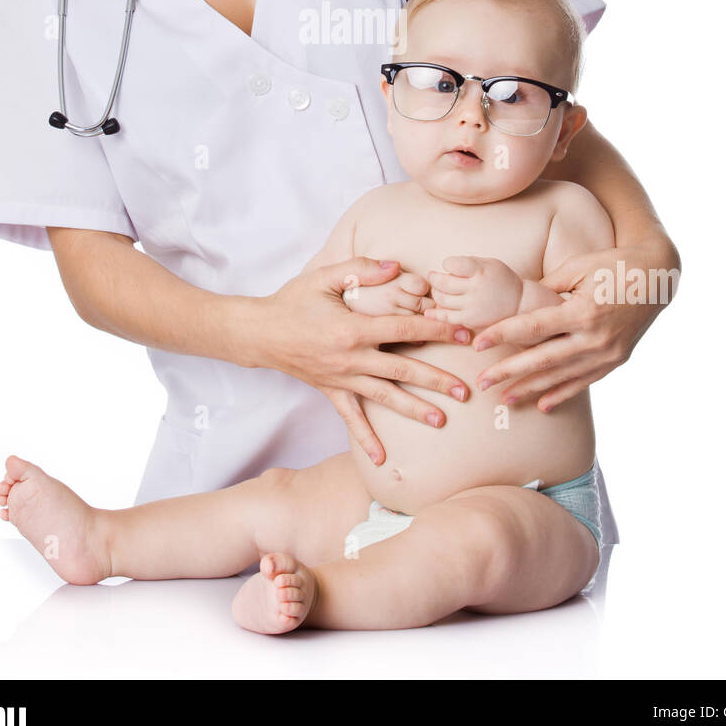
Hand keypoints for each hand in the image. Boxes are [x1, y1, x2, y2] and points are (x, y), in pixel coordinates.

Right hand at [256, 257, 472, 464]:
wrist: (259, 332)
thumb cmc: (294, 301)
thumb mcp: (325, 276)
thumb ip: (361, 267)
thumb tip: (397, 266)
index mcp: (353, 329)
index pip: (405, 331)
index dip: (437, 331)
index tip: (464, 334)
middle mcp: (351, 358)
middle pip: (403, 370)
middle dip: (437, 379)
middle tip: (466, 389)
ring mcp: (342, 379)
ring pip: (385, 396)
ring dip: (414, 409)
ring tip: (441, 421)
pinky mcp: (331, 391)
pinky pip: (351, 418)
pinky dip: (366, 439)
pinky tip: (381, 459)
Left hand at [423, 256, 523, 328]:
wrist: (519, 304)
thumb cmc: (502, 280)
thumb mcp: (490, 263)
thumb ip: (469, 262)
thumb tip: (446, 266)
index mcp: (480, 271)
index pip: (452, 264)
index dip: (447, 264)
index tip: (449, 266)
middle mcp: (475, 289)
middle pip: (443, 282)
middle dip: (434, 278)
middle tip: (432, 276)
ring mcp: (472, 306)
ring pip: (442, 299)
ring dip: (435, 293)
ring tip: (437, 290)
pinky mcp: (470, 320)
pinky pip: (447, 317)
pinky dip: (435, 313)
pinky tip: (429, 310)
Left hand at [469, 236, 680, 410]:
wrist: (657, 277)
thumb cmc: (612, 265)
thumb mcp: (577, 267)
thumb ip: (546, 287)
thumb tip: (516, 301)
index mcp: (582, 310)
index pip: (533, 327)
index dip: (503, 335)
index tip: (477, 344)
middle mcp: (595, 337)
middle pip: (542, 359)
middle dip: (509, 372)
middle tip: (481, 382)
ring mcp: (607, 353)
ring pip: (561, 376)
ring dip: (531, 389)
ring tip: (504, 399)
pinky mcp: (615, 361)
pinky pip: (583, 382)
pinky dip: (562, 394)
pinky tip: (543, 405)